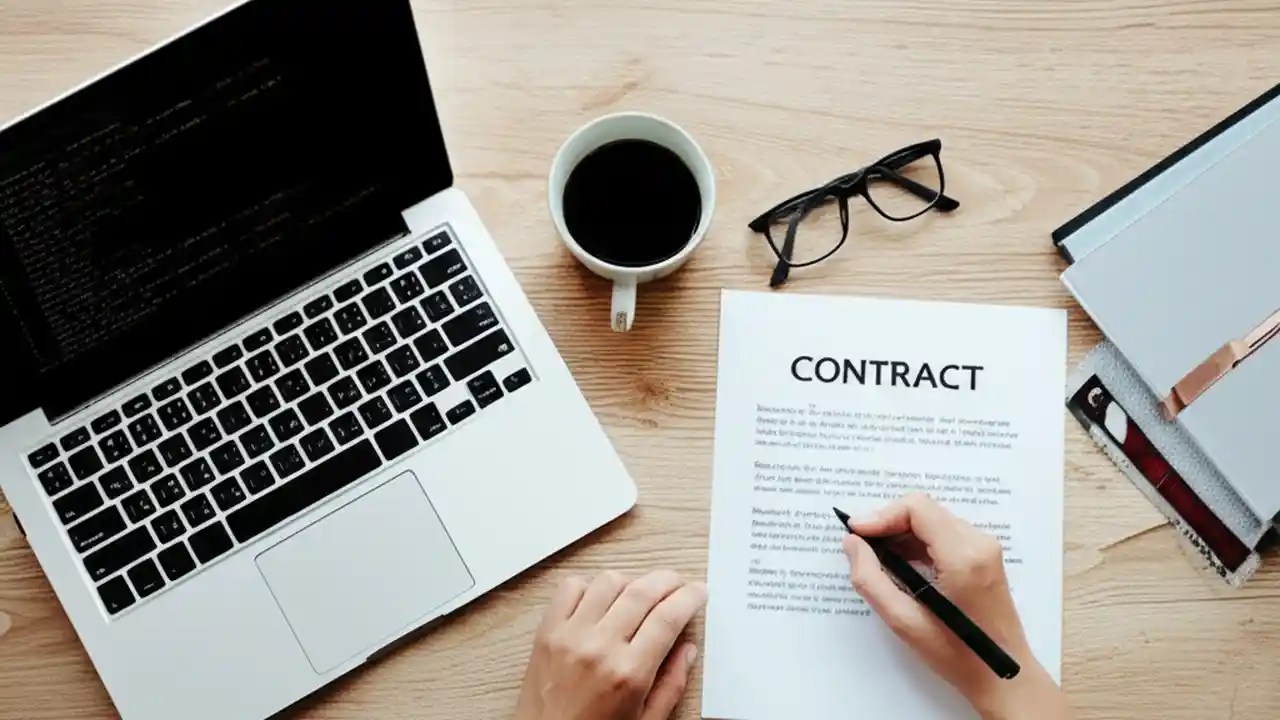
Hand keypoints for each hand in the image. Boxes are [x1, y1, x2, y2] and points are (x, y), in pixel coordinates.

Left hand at [514, 571, 706, 719]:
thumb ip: (671, 685)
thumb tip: (688, 649)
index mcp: (629, 674)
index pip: (668, 618)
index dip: (689, 598)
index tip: (697, 592)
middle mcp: (599, 648)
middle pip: (643, 591)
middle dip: (668, 580)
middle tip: (678, 583)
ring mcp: (570, 636)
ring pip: (609, 582)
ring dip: (631, 580)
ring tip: (640, 592)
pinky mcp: (547, 631)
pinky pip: (570, 588)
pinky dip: (590, 585)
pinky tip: (600, 599)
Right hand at [842, 493, 1070, 719]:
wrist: (1002, 677)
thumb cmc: (956, 655)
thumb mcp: (904, 621)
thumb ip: (871, 579)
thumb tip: (852, 543)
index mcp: (963, 556)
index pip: (917, 508)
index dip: (882, 515)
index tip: (856, 533)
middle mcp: (979, 544)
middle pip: (925, 511)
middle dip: (889, 523)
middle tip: (862, 545)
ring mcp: (985, 549)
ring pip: (933, 520)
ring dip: (902, 533)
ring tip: (877, 557)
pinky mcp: (985, 558)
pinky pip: (945, 534)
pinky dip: (918, 542)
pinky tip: (901, 564)